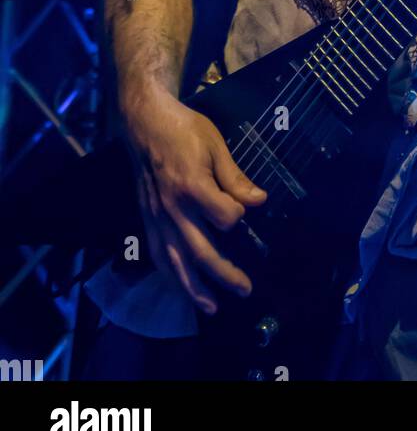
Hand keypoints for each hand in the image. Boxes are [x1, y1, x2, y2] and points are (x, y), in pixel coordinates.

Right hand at [121, 88, 267, 314]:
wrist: (144, 122)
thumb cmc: (183, 129)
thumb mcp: (216, 144)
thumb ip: (235, 177)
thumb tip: (259, 201)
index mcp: (193, 185)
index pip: (225, 217)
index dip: (238, 216)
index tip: (246, 207)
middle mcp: (173, 208)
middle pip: (200, 251)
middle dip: (223, 274)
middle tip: (244, 290)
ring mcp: (157, 216)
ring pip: (175, 261)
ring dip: (193, 288)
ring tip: (211, 308)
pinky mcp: (147, 219)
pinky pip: (157, 254)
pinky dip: (170, 275)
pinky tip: (181, 286)